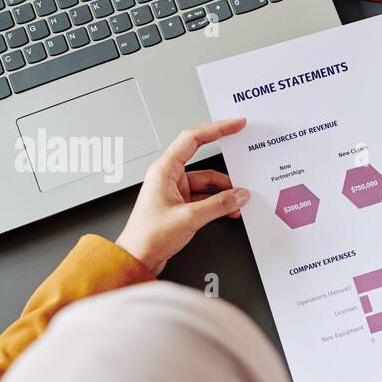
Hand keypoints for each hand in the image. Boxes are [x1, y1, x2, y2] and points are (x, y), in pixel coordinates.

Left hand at [115, 118, 249, 275]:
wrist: (137, 257)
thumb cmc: (148, 235)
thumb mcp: (189, 218)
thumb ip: (219, 205)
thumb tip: (239, 195)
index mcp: (165, 170)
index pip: (193, 138)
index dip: (217, 129)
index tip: (235, 124)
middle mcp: (169, 176)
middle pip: (205, 164)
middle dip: (226, 171)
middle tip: (244, 166)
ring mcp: (175, 190)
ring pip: (208, 184)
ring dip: (224, 192)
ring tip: (239, 201)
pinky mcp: (180, 204)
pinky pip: (205, 197)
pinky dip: (219, 202)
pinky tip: (229, 209)